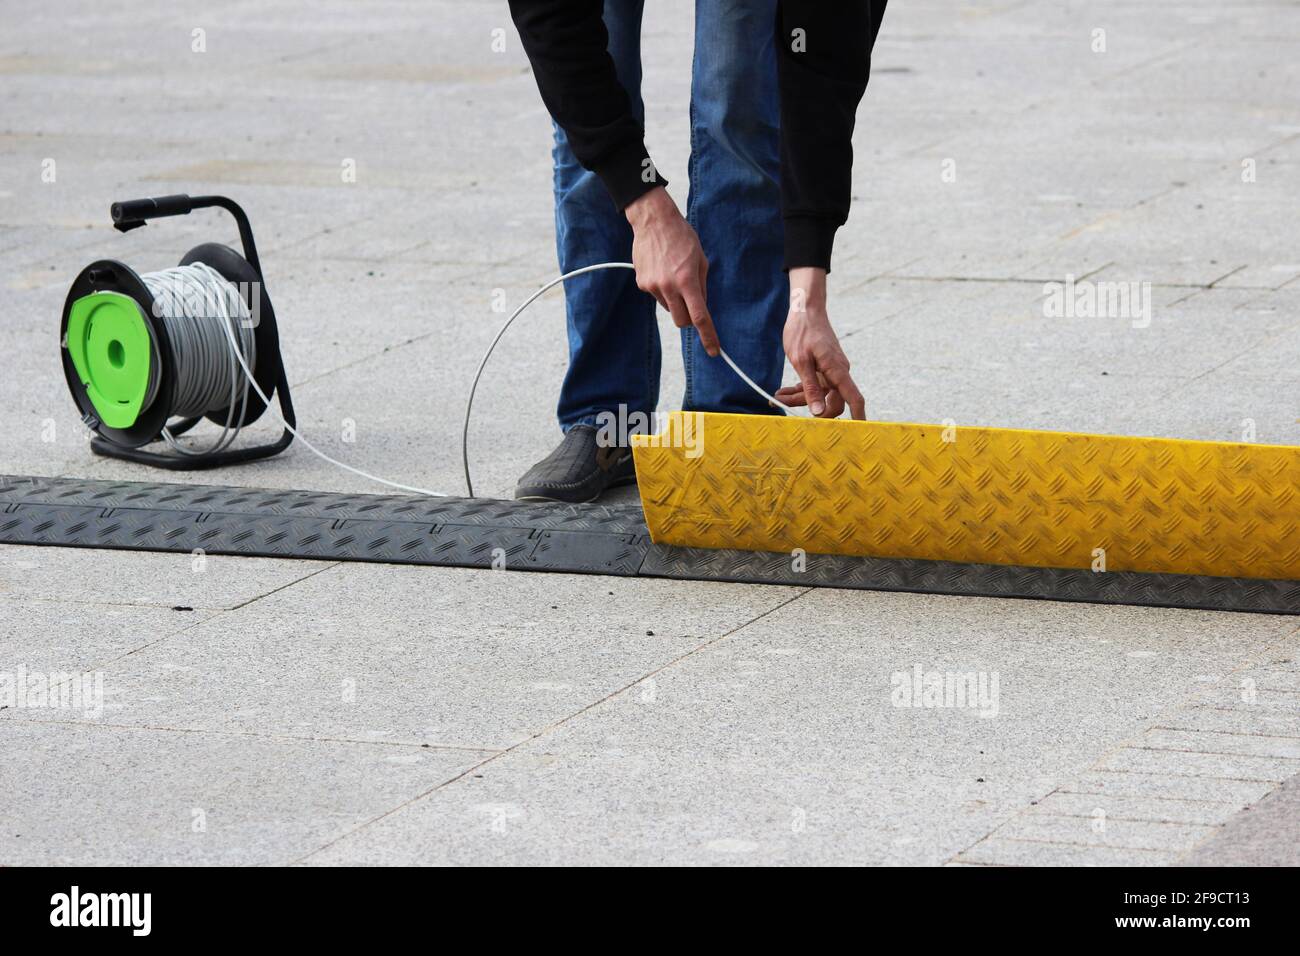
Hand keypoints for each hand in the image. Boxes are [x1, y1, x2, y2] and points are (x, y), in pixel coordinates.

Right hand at [625, 186, 719, 355]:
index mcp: (687, 280)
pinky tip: (661, 270)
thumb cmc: (682, 237)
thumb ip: (702, 286)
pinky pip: (657, 296)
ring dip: (675, 299)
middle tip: (691, 301)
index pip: (699, 316)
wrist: (653, 220)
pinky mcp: (641, 284)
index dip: (708, 336)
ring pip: (669, 308)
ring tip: (673, 273)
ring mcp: (652, 286)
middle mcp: (668, 286)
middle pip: (681, 321)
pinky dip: (662, 289)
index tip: (713, 351)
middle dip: (689, 317)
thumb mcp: (701, 259)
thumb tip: (701, 308)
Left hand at [776, 267, 865, 418]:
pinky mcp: (824, 368)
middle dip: (808, 407)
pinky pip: (815, 384)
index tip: (858, 433)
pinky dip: (801, 389)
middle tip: (780, 403)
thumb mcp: (801, 362)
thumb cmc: (802, 332)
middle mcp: (838, 372)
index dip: (858, 417)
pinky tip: (783, 391)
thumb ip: (810, 388)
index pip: (854, 398)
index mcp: (837, 371)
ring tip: (776, 396)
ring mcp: (831, 370)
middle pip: (830, 401)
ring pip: (819, 393)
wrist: (805, 310)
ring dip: (799, 398)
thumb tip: (818, 412)